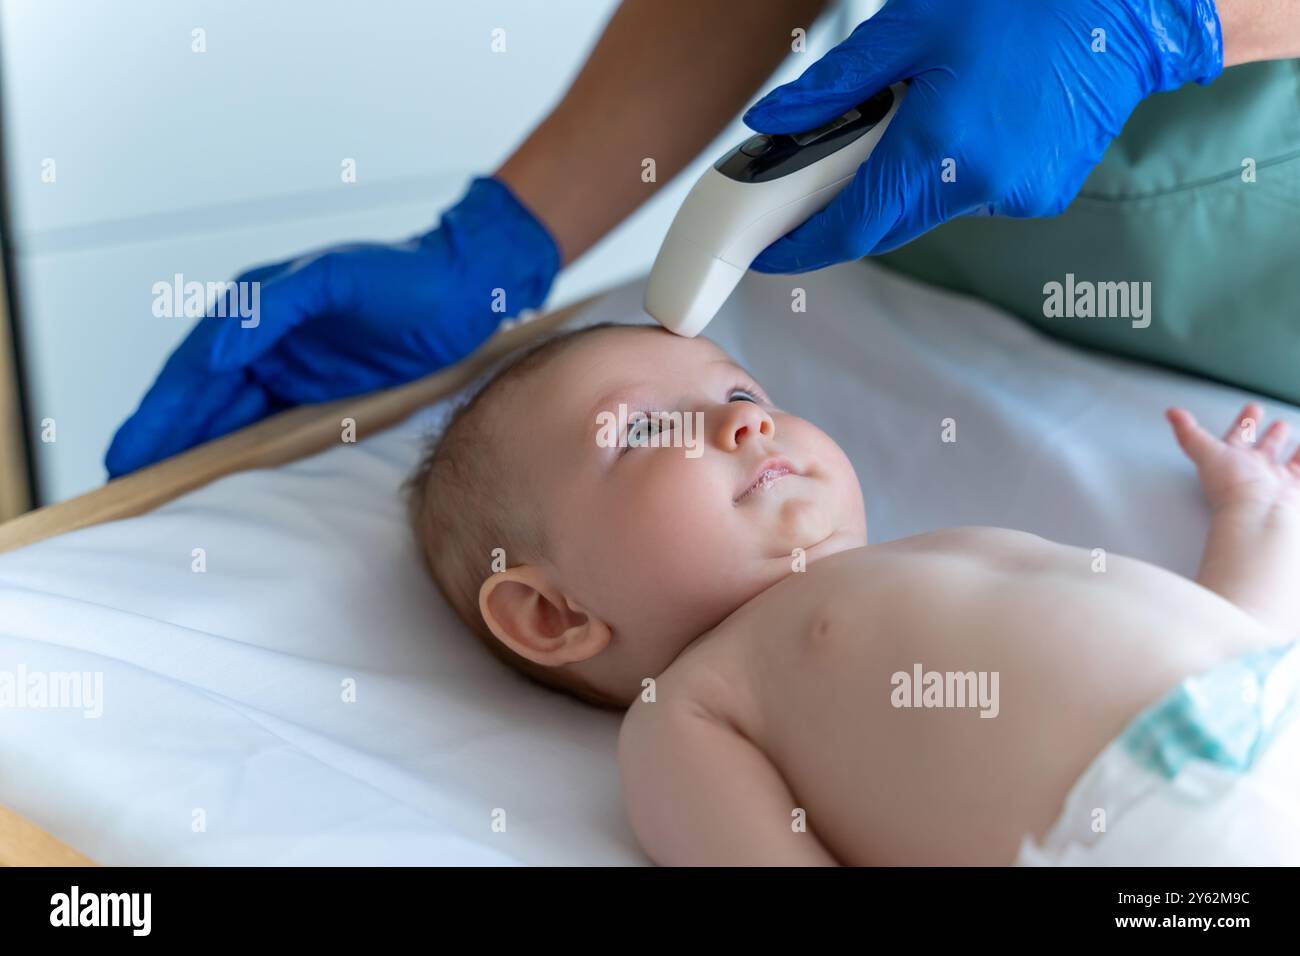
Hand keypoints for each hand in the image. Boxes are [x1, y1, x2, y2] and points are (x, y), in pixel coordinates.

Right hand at [105, 176, 559, 477]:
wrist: (466, 291)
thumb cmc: (405, 275)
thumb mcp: (335, 278)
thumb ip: (273, 306)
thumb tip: (218, 351)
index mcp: (255, 307)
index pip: (193, 370)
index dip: (158, 414)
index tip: (125, 454)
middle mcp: (264, 340)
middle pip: (202, 402)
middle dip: (163, 444)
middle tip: (125, 491)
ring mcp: (292, 370)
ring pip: (230, 420)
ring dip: (195, 455)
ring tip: (158, 497)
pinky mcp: (323, 396)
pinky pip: (270, 430)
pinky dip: (241, 456)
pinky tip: (222, 484)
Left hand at [741, 0, 1223, 271]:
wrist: (1126, 6)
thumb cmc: (1021, 1)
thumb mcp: (909, 29)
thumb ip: (833, 87)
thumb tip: (771, 124)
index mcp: (939, 147)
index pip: (851, 225)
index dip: (804, 246)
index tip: (769, 254)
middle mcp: (979, 186)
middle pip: (885, 226)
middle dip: (844, 214)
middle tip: (812, 189)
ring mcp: (1016, 196)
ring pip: (928, 212)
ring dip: (901, 186)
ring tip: (907, 126)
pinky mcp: (1042, 194)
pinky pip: (971, 198)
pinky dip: (949, 176)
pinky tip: (962, 127)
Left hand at [1167, 403, 1299, 512]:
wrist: (1259, 513)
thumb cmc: (1232, 486)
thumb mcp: (1207, 451)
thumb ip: (1189, 433)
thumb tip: (1171, 413)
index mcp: (1231, 461)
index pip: (1236, 437)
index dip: (1243, 422)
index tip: (1252, 408)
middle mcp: (1253, 471)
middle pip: (1261, 449)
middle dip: (1268, 434)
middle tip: (1276, 423)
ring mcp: (1274, 480)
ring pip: (1284, 460)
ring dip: (1287, 446)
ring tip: (1291, 432)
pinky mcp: (1292, 489)